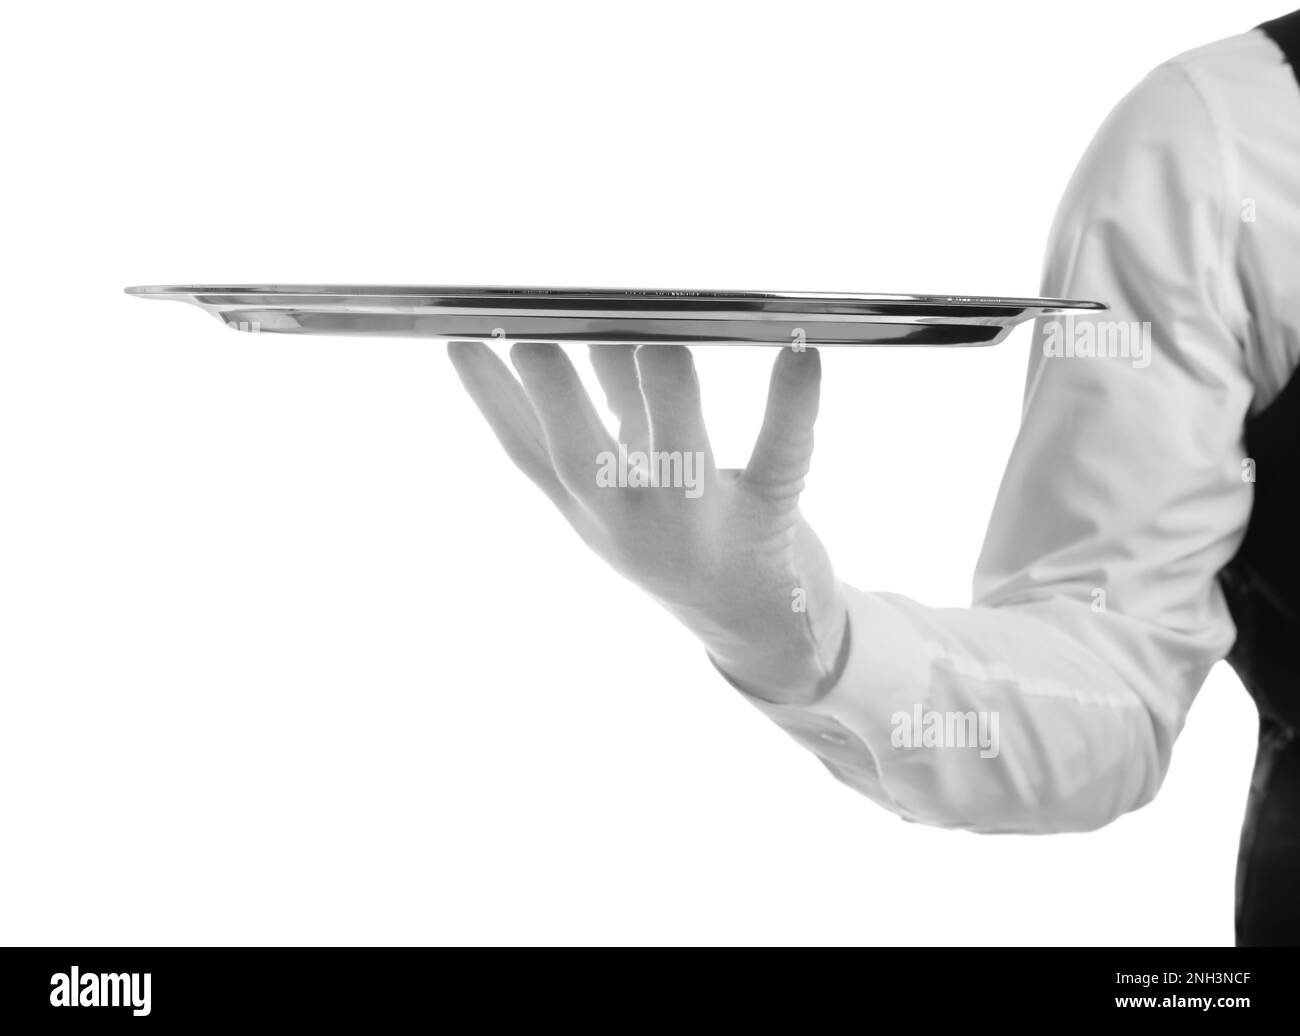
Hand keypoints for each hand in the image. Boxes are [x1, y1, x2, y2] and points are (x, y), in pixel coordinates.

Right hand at [449, 340, 847, 704]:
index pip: (527, 454)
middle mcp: (634, 524)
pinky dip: (793, 405)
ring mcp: (699, 525)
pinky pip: (781, 457)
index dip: (491, 401)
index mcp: (592, 512)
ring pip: (678, 456)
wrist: (758, 629)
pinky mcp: (769, 518)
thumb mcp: (632, 483)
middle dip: (559, 402)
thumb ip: (615, 408)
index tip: (463, 345)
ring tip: (662, 340)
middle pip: (582, 461)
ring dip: (669, 390)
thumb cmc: (686, 537)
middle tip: (539, 343)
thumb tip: (602, 331)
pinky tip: (801, 356)